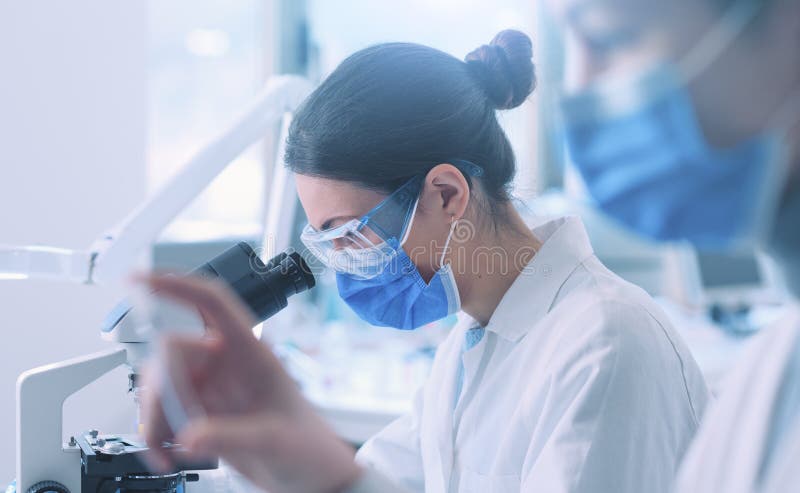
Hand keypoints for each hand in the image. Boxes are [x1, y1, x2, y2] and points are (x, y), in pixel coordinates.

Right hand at [140, 274, 361, 492]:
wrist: (308, 475)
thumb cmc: (306, 445)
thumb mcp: (274, 440)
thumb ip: (231, 436)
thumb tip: (189, 436)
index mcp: (251, 351)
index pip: (212, 303)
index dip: (177, 285)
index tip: (140, 280)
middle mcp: (225, 362)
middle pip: (172, 352)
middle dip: (162, 390)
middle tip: (174, 429)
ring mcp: (210, 386)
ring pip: (158, 382)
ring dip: (154, 418)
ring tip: (168, 451)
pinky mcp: (198, 411)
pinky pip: (160, 410)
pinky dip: (155, 433)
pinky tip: (167, 454)